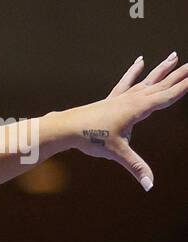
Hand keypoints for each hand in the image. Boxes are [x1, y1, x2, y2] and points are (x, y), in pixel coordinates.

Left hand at [64, 51, 187, 190]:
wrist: (66, 127)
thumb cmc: (91, 139)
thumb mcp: (117, 153)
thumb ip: (136, 167)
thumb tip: (150, 185)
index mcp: (138, 109)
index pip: (167, 97)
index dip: (184, 87)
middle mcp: (132, 99)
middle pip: (162, 84)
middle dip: (180, 74)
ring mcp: (122, 97)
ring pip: (148, 80)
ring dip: (162, 69)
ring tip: (175, 55)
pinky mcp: (112, 99)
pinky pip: (127, 82)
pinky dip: (134, 71)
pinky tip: (140, 60)